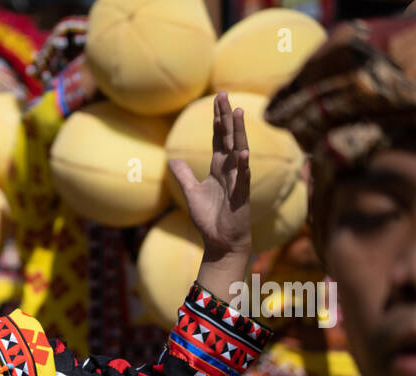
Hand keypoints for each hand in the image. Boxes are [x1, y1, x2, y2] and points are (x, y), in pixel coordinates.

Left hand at [169, 91, 251, 262]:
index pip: (220, 138)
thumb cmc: (210, 218)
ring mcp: (237, 181)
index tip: (218, 99)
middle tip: (223, 94)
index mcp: (219, 167)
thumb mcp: (192, 192)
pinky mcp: (240, 196)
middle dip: (226, 117)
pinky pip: (242, 179)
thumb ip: (184, 175)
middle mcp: (230, 170)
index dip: (218, 119)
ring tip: (238, 112)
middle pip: (229, 138)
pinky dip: (242, 166)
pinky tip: (243, 153)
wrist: (221, 241)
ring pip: (238, 152)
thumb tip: (172, 160)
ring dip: (239, 133)